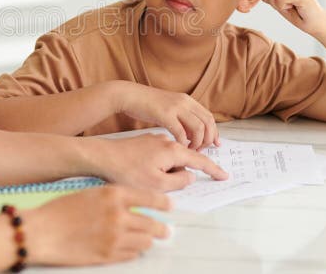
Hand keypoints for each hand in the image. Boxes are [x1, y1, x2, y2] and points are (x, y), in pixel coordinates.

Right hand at [26, 185, 170, 264]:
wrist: (41, 231)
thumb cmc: (61, 209)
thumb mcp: (91, 193)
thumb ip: (114, 198)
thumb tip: (135, 205)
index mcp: (114, 194)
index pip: (151, 197)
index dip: (163, 203)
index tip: (169, 206)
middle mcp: (119, 215)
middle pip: (152, 224)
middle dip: (161, 228)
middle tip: (165, 230)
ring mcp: (115, 238)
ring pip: (145, 242)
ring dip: (147, 241)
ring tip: (146, 240)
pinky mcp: (108, 256)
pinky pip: (132, 255)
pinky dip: (133, 252)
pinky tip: (129, 249)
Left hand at [89, 133, 227, 190]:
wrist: (101, 156)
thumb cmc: (127, 172)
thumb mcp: (157, 184)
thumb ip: (179, 182)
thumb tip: (190, 177)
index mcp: (173, 150)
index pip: (200, 160)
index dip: (213, 170)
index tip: (224, 176)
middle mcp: (167, 141)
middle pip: (187, 158)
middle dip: (188, 171)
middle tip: (179, 181)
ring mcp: (155, 140)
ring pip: (173, 157)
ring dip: (171, 170)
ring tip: (156, 180)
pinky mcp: (145, 142)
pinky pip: (161, 155)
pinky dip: (162, 165)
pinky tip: (149, 172)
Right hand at [111, 81, 218, 148]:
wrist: (130, 96)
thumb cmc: (146, 105)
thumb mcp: (169, 108)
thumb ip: (182, 118)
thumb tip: (193, 134)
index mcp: (187, 100)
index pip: (209, 117)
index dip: (214, 132)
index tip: (215, 144)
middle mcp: (184, 102)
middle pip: (207, 123)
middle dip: (208, 140)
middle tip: (201, 150)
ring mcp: (175, 107)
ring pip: (198, 128)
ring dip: (198, 143)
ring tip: (190, 150)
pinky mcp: (165, 114)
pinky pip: (181, 132)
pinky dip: (183, 143)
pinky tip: (179, 147)